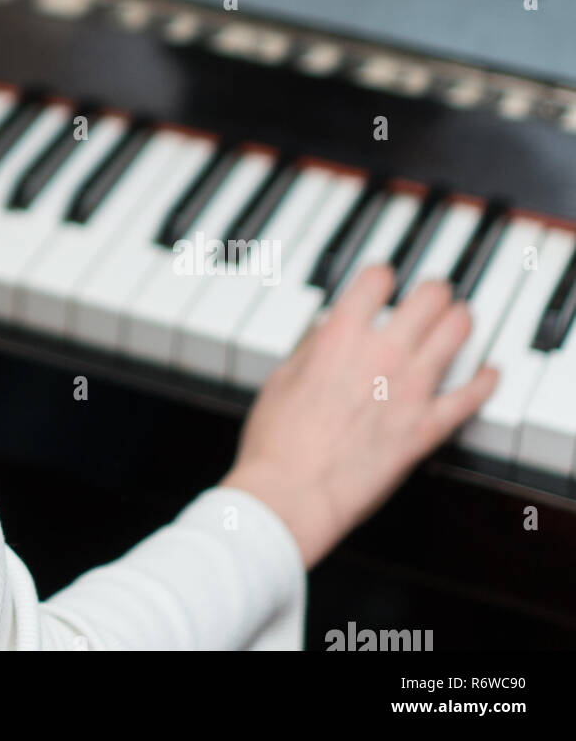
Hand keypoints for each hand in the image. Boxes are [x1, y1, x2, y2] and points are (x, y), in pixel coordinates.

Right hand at [221, 265, 497, 570]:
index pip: (376, 279)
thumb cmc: (277, 440)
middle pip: (428, 298)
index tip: (383, 279)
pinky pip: (470, 398)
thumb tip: (327, 330)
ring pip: (456, 335)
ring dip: (460, 320)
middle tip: (433, 292)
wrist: (294, 491)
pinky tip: (490, 373)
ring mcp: (410, 389)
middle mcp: (382, 353)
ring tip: (461, 317)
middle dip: (433, 291)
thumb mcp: (282, 377)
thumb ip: (312, 348)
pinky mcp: (426, 428)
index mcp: (340, 335)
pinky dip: (485, 382)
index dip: (381, 275)